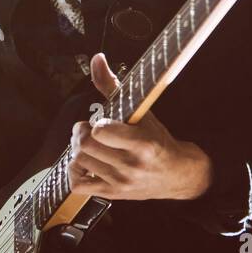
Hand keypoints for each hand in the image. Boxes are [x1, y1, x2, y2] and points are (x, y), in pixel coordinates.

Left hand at [68, 53, 212, 201]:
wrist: (176, 175)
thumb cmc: (157, 140)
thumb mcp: (141, 112)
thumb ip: (113, 86)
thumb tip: (96, 58)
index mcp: (142, 143)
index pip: (101, 131)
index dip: (95, 123)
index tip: (100, 121)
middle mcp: (131, 165)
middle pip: (85, 145)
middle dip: (80, 132)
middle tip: (86, 129)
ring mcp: (120, 182)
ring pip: (79, 161)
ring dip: (77, 149)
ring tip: (88, 144)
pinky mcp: (112, 194)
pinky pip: (77, 185)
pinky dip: (75, 171)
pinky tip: (86, 163)